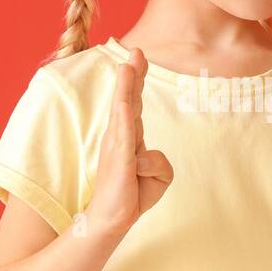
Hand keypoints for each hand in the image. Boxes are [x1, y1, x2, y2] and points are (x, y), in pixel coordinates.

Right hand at [85, 49, 173, 237]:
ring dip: (127, 86)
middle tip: (136, 51)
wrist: (112, 219)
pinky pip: (122, 132)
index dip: (136, 80)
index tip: (138, 58)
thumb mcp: (158, 177)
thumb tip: (149, 156)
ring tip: (128, 65)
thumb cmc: (133, 196)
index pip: (134, 104)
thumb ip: (159, 161)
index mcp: (128, 137)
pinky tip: (125, 102)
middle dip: (133, 74)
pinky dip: (124, 115)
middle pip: (129, 100)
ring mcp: (117, 145)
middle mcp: (120, 136)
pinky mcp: (119, 158)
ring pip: (124, 109)